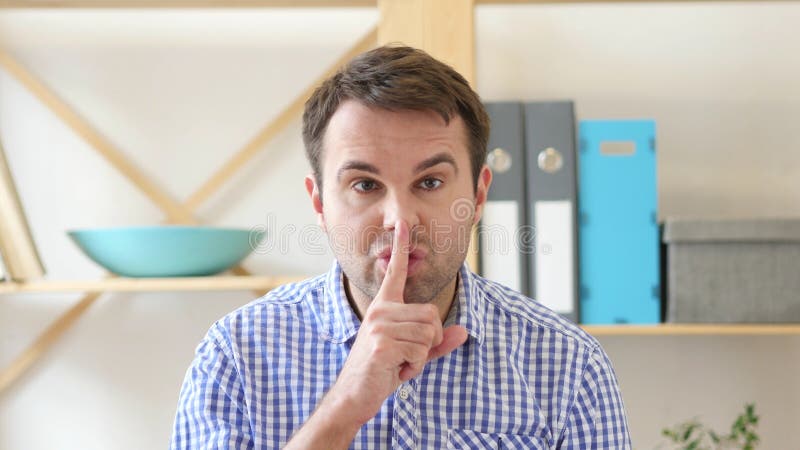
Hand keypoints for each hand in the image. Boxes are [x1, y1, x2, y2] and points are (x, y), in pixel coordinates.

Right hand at [327, 219, 467, 425]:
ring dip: (420, 356)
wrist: (355, 395)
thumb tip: (464, 331)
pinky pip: (420, 350)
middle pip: (431, 315)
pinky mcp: (382, 343)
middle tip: (407, 355)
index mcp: (384, 307)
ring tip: (399, 362)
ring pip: (428, 334)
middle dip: (429, 341)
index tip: (403, 224)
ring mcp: (380, 325)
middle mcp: (380, 310)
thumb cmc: (381, 371)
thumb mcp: (412, 354)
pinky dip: (414, 366)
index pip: (395, 272)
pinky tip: (395, 370)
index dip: (401, 248)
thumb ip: (437, 343)